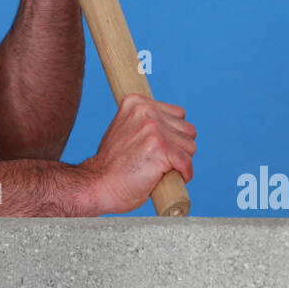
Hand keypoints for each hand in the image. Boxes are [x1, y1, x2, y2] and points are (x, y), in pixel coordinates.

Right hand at [78, 94, 196, 214]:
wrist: (98, 185)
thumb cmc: (113, 165)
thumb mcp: (125, 130)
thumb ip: (145, 122)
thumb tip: (172, 126)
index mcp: (136, 102)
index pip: (178, 115)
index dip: (172, 135)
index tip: (157, 148)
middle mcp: (145, 110)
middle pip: (187, 130)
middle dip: (179, 148)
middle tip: (159, 161)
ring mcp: (153, 129)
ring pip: (190, 146)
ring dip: (180, 161)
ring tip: (160, 169)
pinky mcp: (160, 148)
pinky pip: (187, 162)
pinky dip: (183, 174)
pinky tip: (167, 178)